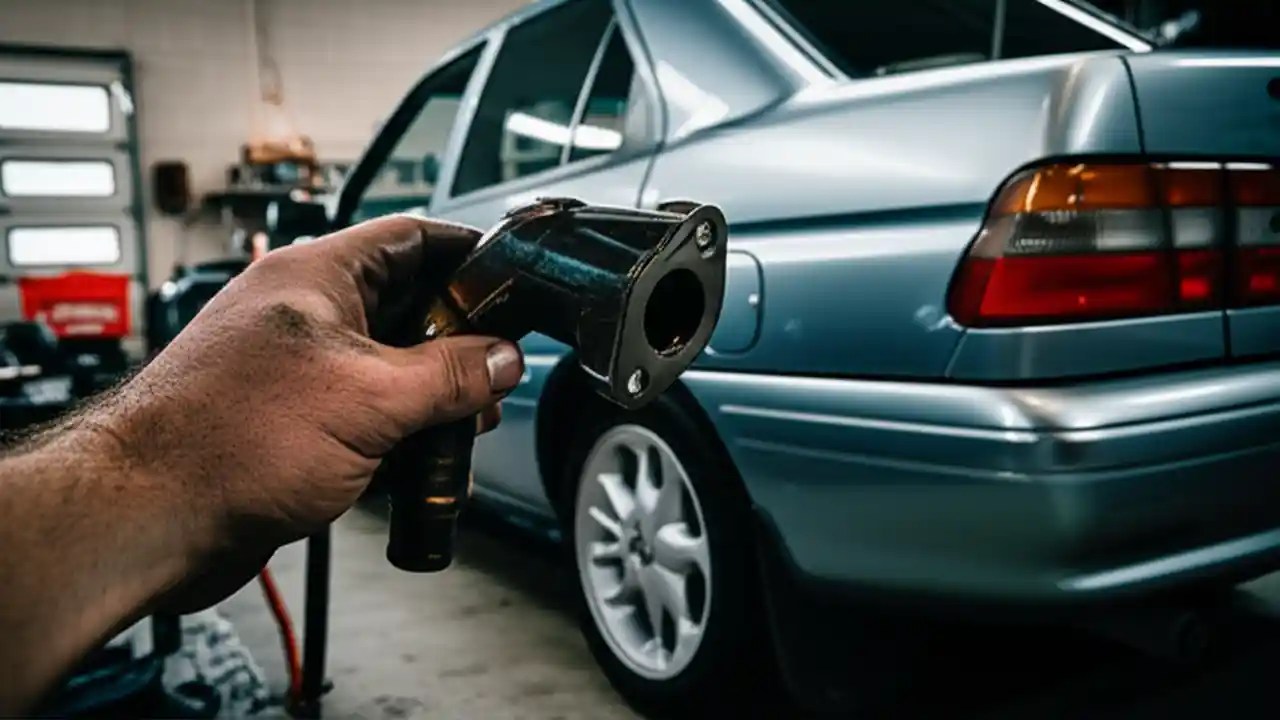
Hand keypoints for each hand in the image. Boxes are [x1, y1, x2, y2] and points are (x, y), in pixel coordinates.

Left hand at [94, 215, 524, 608]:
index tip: (510, 274)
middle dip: (458, 343)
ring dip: (431, 400)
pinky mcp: (291, 424)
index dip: (466, 252)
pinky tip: (421, 468)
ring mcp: (296, 371)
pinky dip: (398, 438)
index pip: (410, 238)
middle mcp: (305, 317)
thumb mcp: (371, 398)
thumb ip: (450, 375)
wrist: (149, 518)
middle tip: (495, 371)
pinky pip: (364, 417)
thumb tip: (502, 360)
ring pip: (388, 369)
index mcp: (316, 279)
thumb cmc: (224, 440)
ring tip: (463, 428)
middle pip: (407, 308)